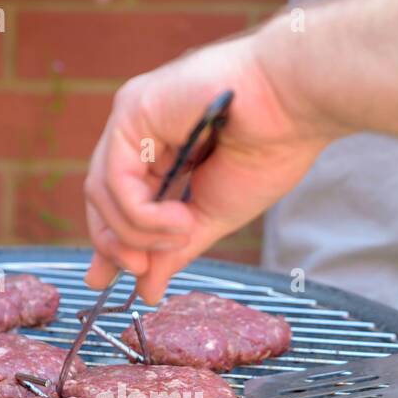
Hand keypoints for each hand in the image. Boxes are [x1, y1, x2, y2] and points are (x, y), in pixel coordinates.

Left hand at [83, 26, 328, 302]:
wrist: (296, 105)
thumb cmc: (269, 150)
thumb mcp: (212, 216)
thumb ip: (175, 249)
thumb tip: (147, 292)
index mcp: (160, 151)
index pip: (117, 203)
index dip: (111, 244)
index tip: (108, 281)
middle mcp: (140, 132)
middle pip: (101, 198)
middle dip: (114, 243)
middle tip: (138, 271)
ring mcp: (133, 118)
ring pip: (103, 193)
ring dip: (138, 231)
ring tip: (182, 235)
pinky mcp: (132, 108)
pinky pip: (116, 179)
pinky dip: (143, 213)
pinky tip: (180, 219)